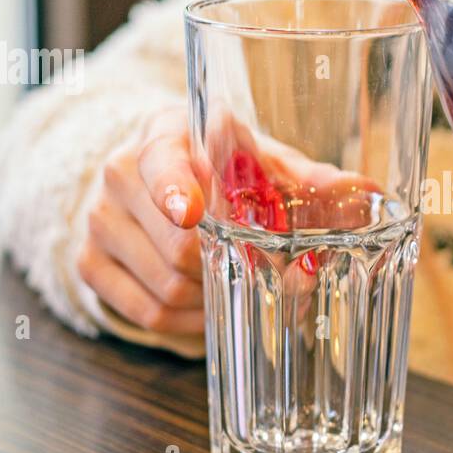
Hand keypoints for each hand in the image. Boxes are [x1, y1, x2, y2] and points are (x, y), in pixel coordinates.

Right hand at [78, 106, 384, 335]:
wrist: (156, 174)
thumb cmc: (221, 166)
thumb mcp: (263, 160)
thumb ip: (310, 178)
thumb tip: (364, 192)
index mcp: (164, 134)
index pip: (160, 160)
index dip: (173, 187)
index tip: (191, 212)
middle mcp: (119, 172)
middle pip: (175, 244)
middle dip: (228, 266)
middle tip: (263, 267)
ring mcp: (98, 220)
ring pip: (164, 284)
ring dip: (214, 296)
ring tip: (238, 280)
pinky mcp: (89, 263)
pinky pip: (146, 312)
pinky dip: (189, 319)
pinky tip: (210, 303)